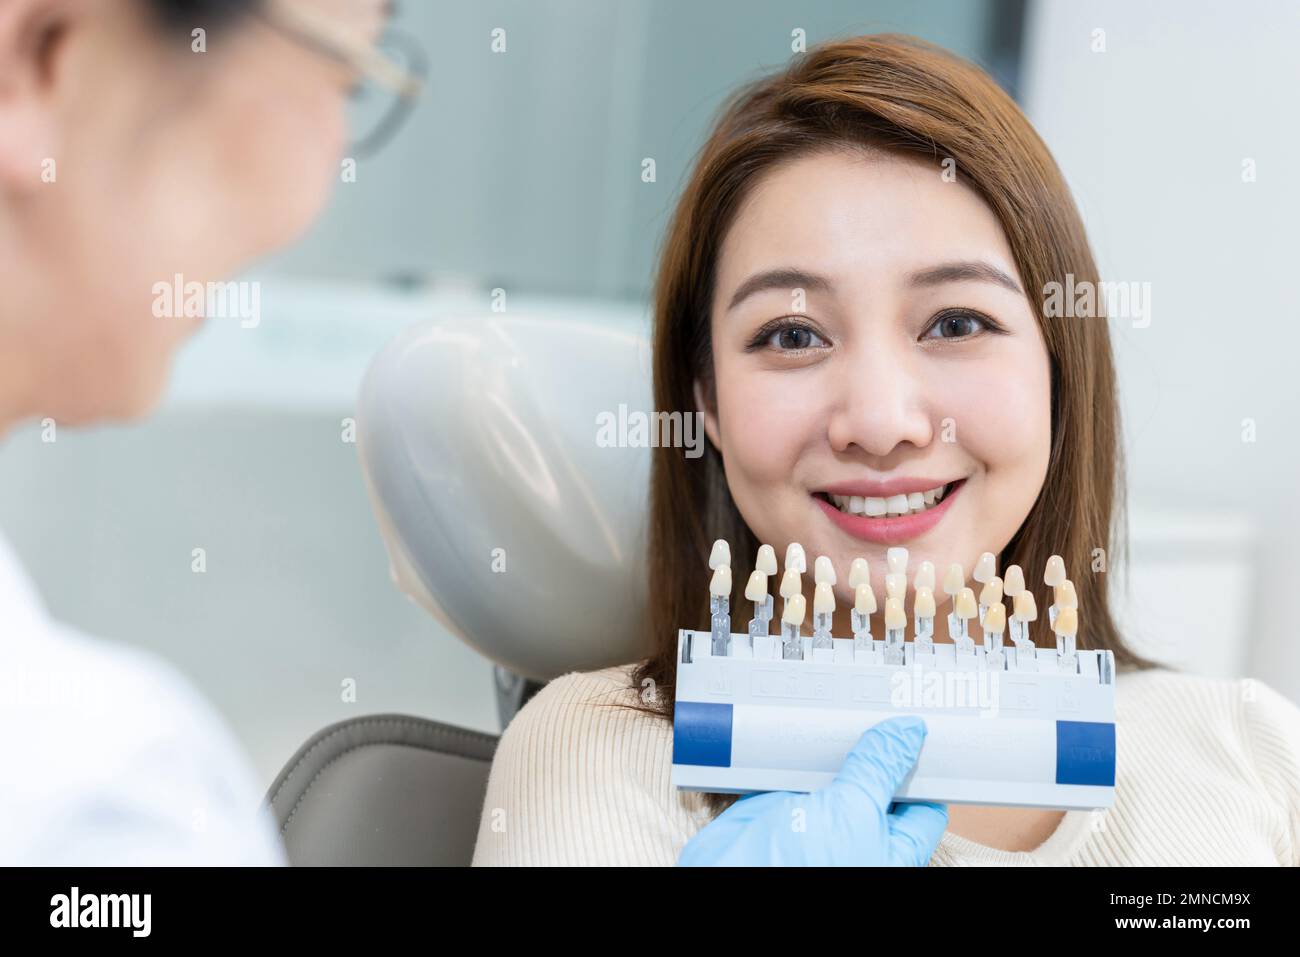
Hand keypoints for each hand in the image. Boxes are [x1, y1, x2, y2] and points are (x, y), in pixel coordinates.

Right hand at [677, 715, 946, 865]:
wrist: (725, 870)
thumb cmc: (799, 866)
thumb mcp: (854, 811)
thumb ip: (879, 769)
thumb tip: (909, 733)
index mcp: (890, 847)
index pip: (921, 802)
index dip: (923, 764)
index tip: (922, 723)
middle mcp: (857, 833)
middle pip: (877, 780)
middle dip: (877, 744)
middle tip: (882, 699)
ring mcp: (819, 817)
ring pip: (836, 771)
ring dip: (834, 741)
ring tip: (843, 700)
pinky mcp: (782, 804)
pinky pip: (797, 769)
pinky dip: (796, 745)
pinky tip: (803, 718)